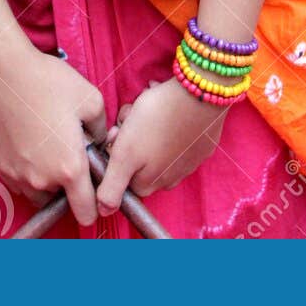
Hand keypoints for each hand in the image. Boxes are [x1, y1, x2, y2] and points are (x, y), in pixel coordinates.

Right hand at [0, 31, 107, 225]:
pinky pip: (20, 180)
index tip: (93, 188)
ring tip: (49, 144)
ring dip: (47, 180)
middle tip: (69, 150)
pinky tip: (30, 140)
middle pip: (61, 201)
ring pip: (39, 193)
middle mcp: (41, 180)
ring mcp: (17, 175)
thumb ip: (102, 131)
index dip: (95, 205)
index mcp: (69, 168)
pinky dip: (27, 169)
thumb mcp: (91, 99)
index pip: (86, 213)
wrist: (1, 70)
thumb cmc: (48, 82)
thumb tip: (98, 144)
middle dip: (69, 185)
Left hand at [96, 77, 226, 213]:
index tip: (117, 131)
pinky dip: (167, 116)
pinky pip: (177, 132)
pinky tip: (165, 101)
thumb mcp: (125, 154)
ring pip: (156, 143)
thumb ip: (113, 186)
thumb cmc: (157, 121)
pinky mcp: (201, 143)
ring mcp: (189, 161)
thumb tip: (104, 212)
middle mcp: (171, 178)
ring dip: (146, 123)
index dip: (115, 151)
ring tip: (148, 102)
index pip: (122, 175)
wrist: (199, 94)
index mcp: (151, 183)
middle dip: (130, 135)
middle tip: (131, 114)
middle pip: (139, 159)